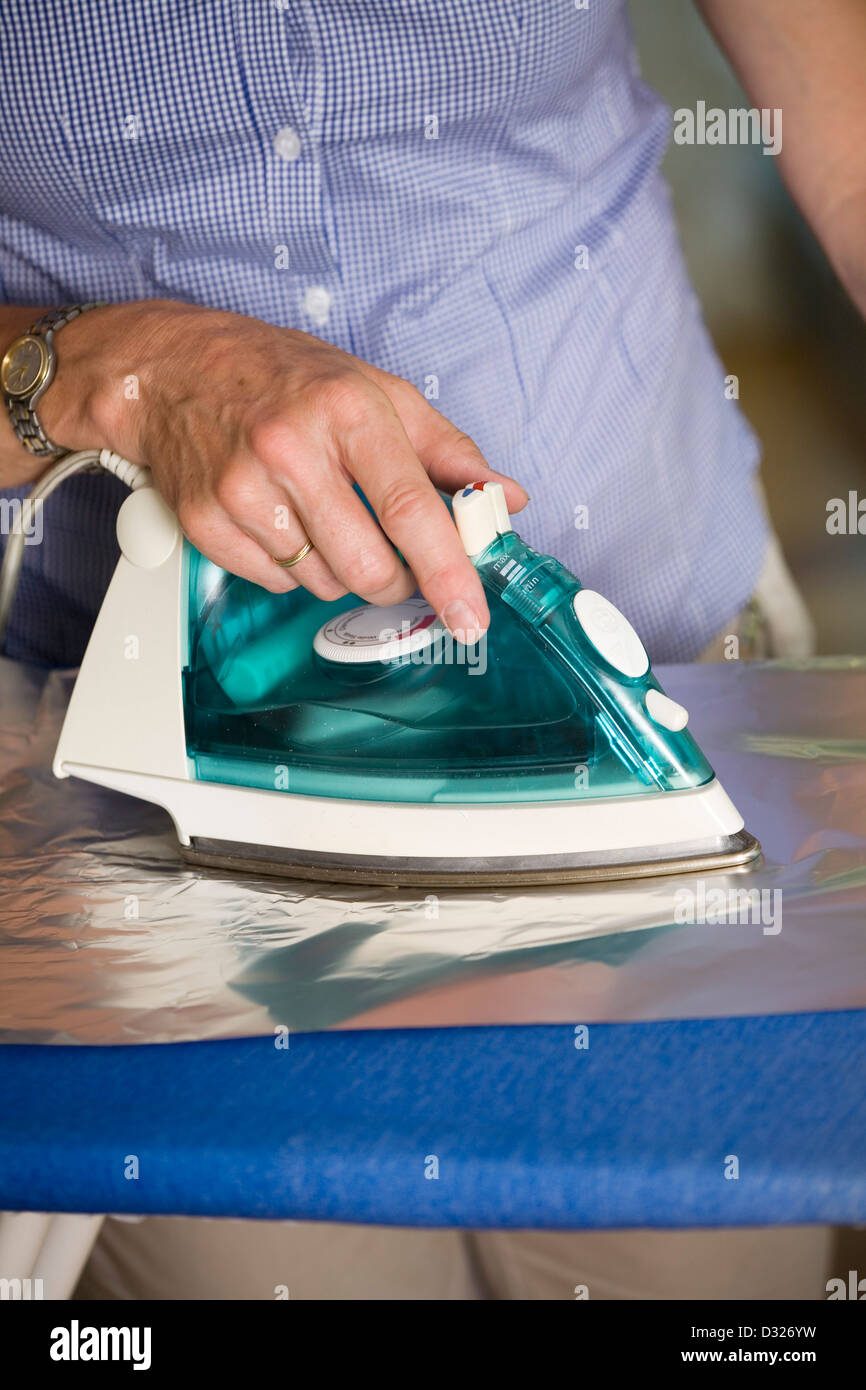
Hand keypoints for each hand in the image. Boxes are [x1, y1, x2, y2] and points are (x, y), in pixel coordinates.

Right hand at [39, 300, 527, 641]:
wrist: (173, 371)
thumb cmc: (283, 377)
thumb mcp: (376, 391)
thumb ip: (448, 451)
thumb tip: (506, 499)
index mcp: (347, 411)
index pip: (410, 510)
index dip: (448, 572)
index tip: (470, 615)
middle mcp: (291, 449)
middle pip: (367, 567)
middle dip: (396, 582)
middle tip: (397, 563)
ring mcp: (242, 490)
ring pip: (323, 583)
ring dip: (341, 571)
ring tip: (323, 517)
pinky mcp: (207, 522)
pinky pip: (276, 583)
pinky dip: (293, 569)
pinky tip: (283, 522)